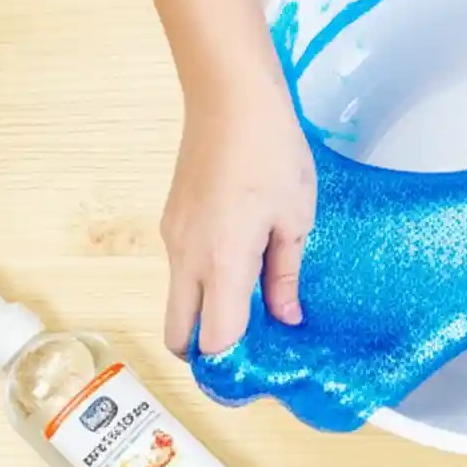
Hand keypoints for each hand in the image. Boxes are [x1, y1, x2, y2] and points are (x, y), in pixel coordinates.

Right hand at [160, 84, 315, 356]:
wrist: (229, 97)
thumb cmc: (271, 153)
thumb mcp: (295, 218)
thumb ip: (285, 274)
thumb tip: (285, 317)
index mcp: (221, 263)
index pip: (213, 341)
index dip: (233, 364)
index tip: (260, 370)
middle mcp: (186, 258)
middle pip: (179, 334)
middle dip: (207, 353)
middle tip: (249, 349)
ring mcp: (172, 239)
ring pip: (178, 302)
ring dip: (206, 315)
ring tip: (252, 306)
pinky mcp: (171, 221)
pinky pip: (181, 271)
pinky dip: (202, 285)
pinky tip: (240, 267)